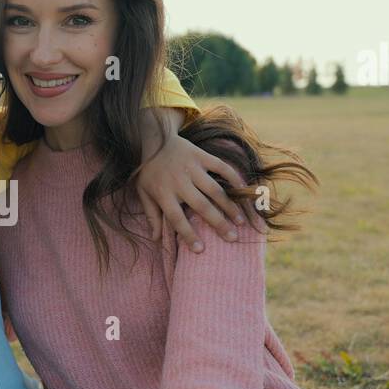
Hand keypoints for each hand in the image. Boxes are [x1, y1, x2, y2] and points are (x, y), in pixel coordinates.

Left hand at [135, 116, 264, 252]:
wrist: (150, 139)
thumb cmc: (148, 171)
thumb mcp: (144, 193)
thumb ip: (151, 215)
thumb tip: (155, 239)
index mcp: (163, 193)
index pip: (176, 219)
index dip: (188, 234)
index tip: (201, 250)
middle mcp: (179, 181)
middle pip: (201, 206)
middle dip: (218, 223)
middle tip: (232, 238)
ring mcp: (191, 167)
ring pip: (214, 189)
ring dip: (229, 206)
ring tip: (240, 221)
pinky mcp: (201, 155)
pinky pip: (221, 167)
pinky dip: (233, 178)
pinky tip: (244, 190)